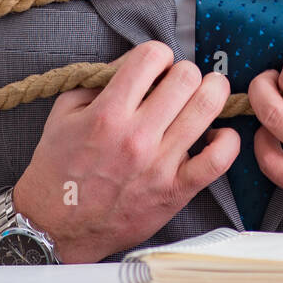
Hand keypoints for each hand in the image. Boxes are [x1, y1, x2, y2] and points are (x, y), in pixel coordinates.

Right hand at [12, 40, 238, 263]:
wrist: (55, 227)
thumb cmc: (58, 169)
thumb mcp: (64, 113)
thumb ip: (98, 81)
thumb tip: (134, 62)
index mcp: (107, 113)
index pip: (152, 56)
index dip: (157, 55)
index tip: (155, 67)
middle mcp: (136, 136)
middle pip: (186, 76)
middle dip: (184, 72)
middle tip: (177, 84)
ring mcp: (159, 164)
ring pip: (208, 107)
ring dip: (212, 93)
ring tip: (205, 95)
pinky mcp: (175, 190)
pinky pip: (218, 159)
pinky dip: (227, 141)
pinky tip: (215, 135)